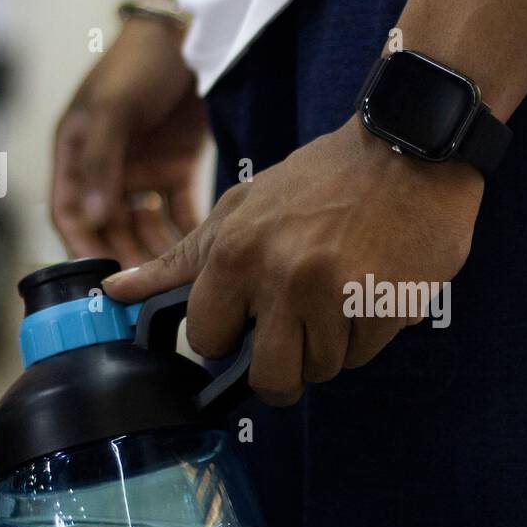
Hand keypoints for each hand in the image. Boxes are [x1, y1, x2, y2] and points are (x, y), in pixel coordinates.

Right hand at [52, 18, 206, 265]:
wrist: (186, 33)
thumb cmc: (138, 62)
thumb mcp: (114, 109)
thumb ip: (102, 162)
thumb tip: (94, 217)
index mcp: (76, 156)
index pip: (70, 215)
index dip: (82, 247)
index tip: (99, 279)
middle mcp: (106, 171)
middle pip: (112, 229)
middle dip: (128, 259)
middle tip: (147, 289)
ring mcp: (142, 172)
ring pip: (147, 227)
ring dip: (159, 251)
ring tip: (179, 278)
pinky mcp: (177, 170)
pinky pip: (180, 212)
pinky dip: (189, 232)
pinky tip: (204, 255)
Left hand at [103, 115, 483, 404]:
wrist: (409, 149)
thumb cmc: (325, 178)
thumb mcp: (242, 206)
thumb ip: (181, 258)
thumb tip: (117, 293)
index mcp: (237, 254)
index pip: (210, 341)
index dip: (231, 336)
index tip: (250, 320)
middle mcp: (282, 278)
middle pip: (272, 378)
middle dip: (285, 366)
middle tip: (300, 333)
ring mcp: (337, 297)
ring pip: (323, 369)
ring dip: (330, 345)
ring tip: (341, 296)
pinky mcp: (385, 308)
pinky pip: (364, 355)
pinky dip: (366, 334)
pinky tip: (371, 291)